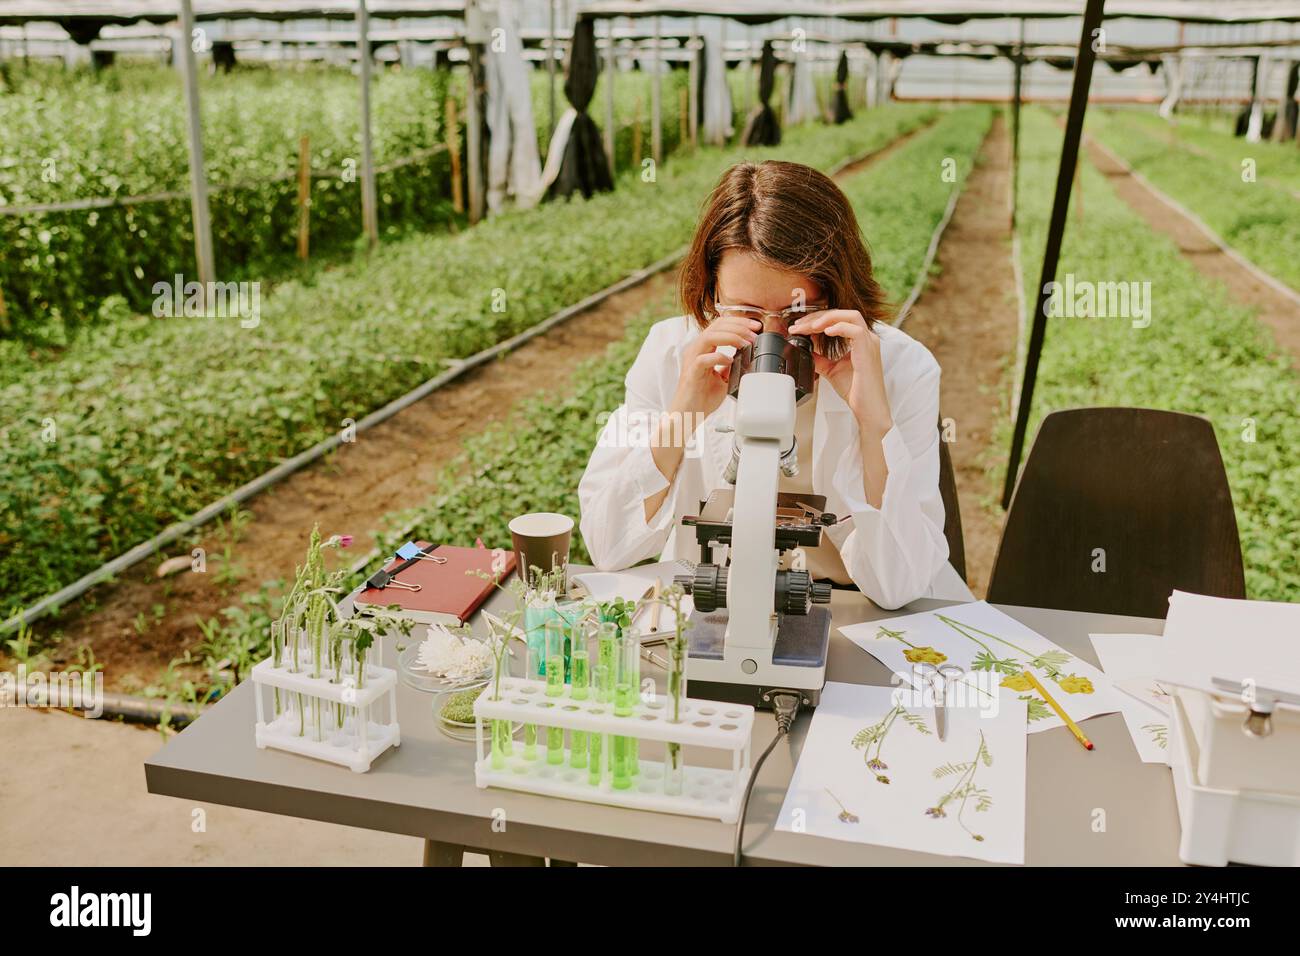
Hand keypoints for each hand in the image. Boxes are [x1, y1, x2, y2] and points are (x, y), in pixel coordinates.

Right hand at [669, 314, 760, 422]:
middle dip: (739, 326)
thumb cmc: (702, 397)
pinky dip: (718, 357)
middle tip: (754, 334)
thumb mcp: (723, 378)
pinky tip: (730, 361)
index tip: (756, 327)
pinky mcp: (691, 373)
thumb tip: (747, 356)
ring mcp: (692, 360)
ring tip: (745, 343)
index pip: (720, 325)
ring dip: (731, 337)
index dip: (739, 322)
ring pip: (709, 337)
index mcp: (703, 348)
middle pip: (716, 326)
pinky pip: (703, 359)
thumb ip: (731, 365)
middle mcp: (696, 350)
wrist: (689, 415)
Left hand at [788, 309, 892, 434]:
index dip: (817, 320)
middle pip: (843, 313)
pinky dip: (839, 328)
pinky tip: (826, 332)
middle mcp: (867, 338)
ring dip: (827, 318)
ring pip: (851, 316)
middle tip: (799, 325)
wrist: (867, 408)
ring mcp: (869, 343)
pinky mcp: (868, 352)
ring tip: (810, 326)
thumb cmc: (855, 390)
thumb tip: (805, 349)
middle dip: (818, 317)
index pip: (838, 319)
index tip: (799, 327)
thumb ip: (820, 358)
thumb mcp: (831, 369)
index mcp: (860, 340)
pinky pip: (855, 331)